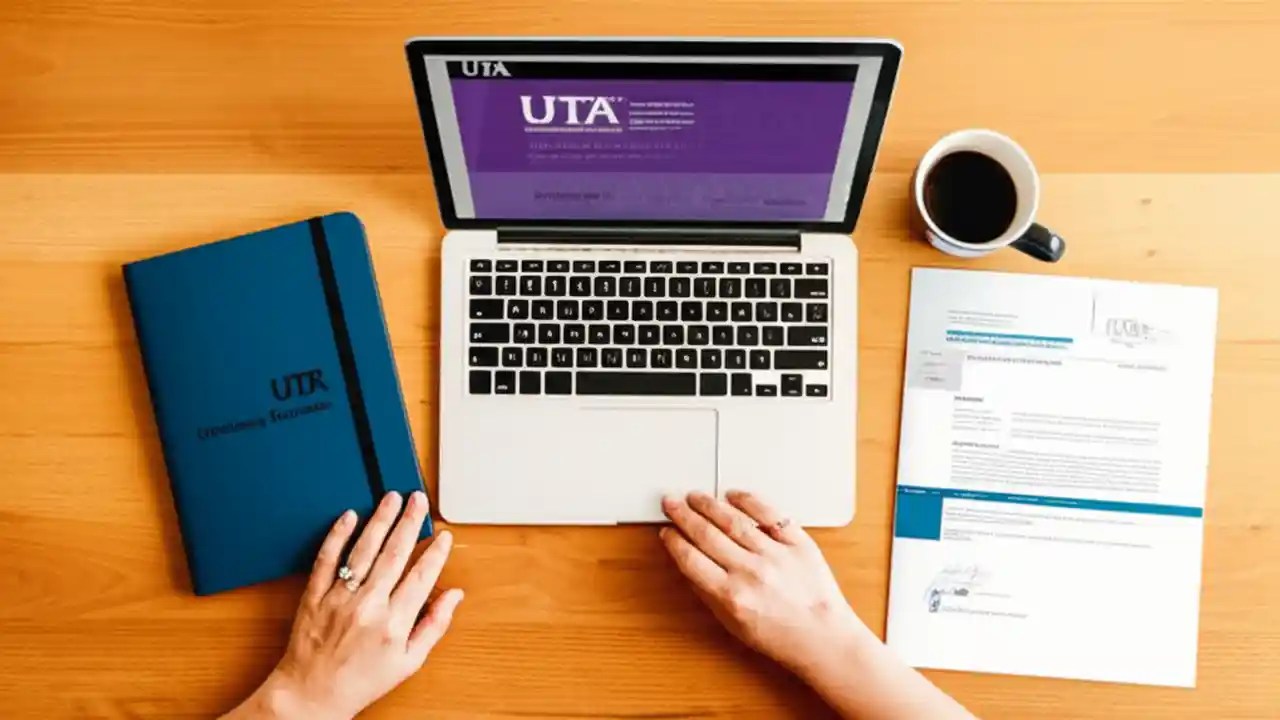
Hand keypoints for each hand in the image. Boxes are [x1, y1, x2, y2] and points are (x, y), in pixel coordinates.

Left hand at [227, 491, 462, 719]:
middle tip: (418, 500)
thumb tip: (454, 596)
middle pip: (394, 554)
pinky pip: (327, 559)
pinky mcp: (314, 596)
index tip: (443, 535)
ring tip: (391, 498)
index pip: (421, 576)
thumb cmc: (361, 682)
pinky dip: (337, 536)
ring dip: (380, 520)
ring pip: (363, 550)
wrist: (311, 696)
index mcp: (394, 623)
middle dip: (409, 522)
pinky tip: (349, 517)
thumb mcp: (409, 663)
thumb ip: (434, 625)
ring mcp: (339, 599)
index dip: (436, 552)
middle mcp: (368, 606)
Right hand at [659, 491, 874, 677]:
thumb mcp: (733, 625)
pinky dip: (749, 501)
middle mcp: (751, 572)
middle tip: (673, 503)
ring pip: (733, 520)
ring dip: (709, 504)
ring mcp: (775, 555)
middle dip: (684, 515)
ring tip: (696, 496)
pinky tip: (734, 495)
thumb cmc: (782, 637)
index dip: (674, 541)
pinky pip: (769, 514)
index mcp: (731, 596)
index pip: (691, 559)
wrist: (823, 638)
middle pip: (706, 534)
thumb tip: (689, 565)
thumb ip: (708, 594)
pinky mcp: (797, 543)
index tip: (668, 531)